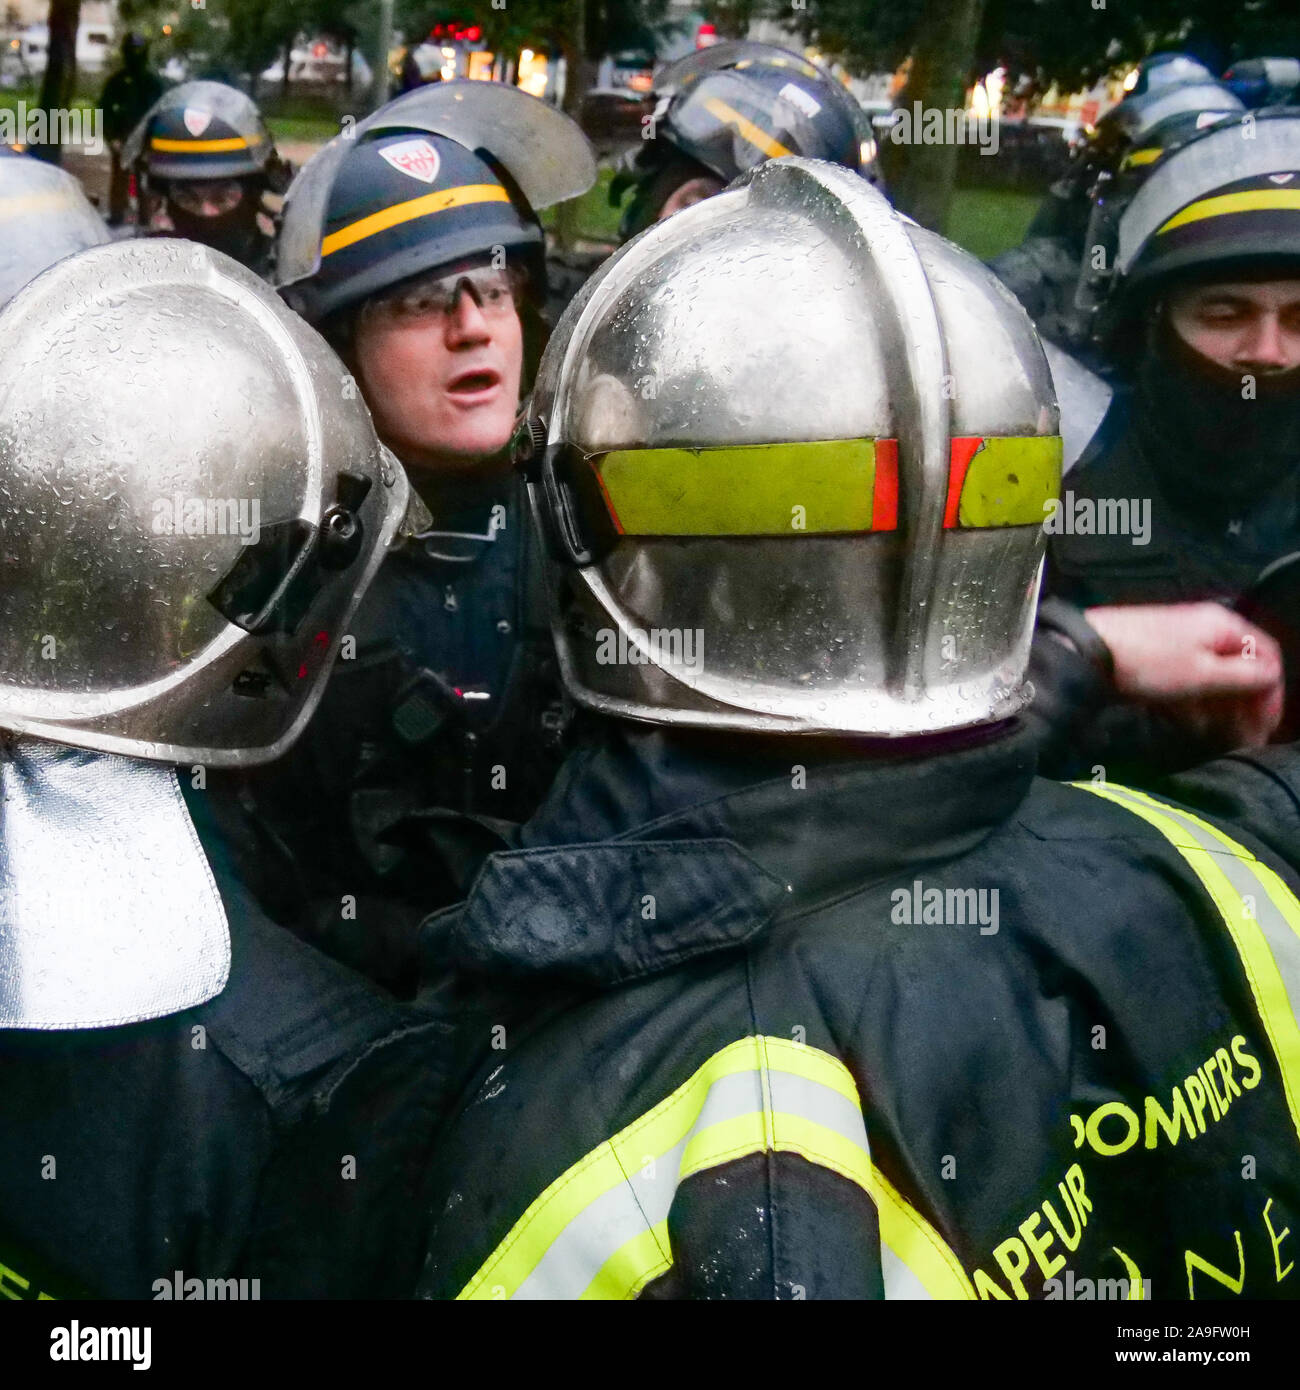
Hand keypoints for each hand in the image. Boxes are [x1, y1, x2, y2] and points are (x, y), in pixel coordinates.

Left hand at [1083, 602, 1284, 747]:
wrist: (1088, 651)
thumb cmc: (1152, 661)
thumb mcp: (1203, 673)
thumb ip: (1243, 676)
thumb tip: (1272, 677)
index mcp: (1223, 626)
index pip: (1265, 655)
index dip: (1271, 692)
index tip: (1267, 726)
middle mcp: (1205, 631)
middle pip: (1239, 670)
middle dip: (1246, 706)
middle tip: (1248, 740)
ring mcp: (1178, 646)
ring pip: (1212, 680)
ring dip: (1222, 710)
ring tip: (1226, 740)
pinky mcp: (1156, 662)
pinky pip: (1186, 683)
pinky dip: (1194, 704)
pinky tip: (1195, 726)